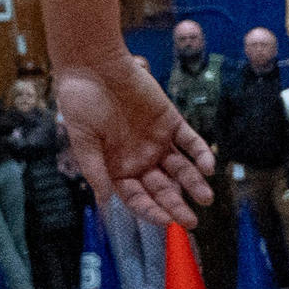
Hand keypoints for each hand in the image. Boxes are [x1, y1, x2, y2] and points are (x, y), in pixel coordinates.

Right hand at [58, 54, 211, 225]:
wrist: (94, 66)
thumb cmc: (80, 102)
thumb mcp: (82, 139)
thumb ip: (95, 169)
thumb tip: (104, 201)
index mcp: (116, 166)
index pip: (137, 197)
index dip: (150, 210)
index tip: (165, 222)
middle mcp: (139, 158)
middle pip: (162, 188)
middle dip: (176, 205)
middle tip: (190, 221)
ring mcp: (157, 141)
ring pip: (181, 170)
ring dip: (194, 184)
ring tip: (206, 198)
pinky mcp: (171, 122)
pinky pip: (191, 142)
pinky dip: (201, 154)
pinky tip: (208, 167)